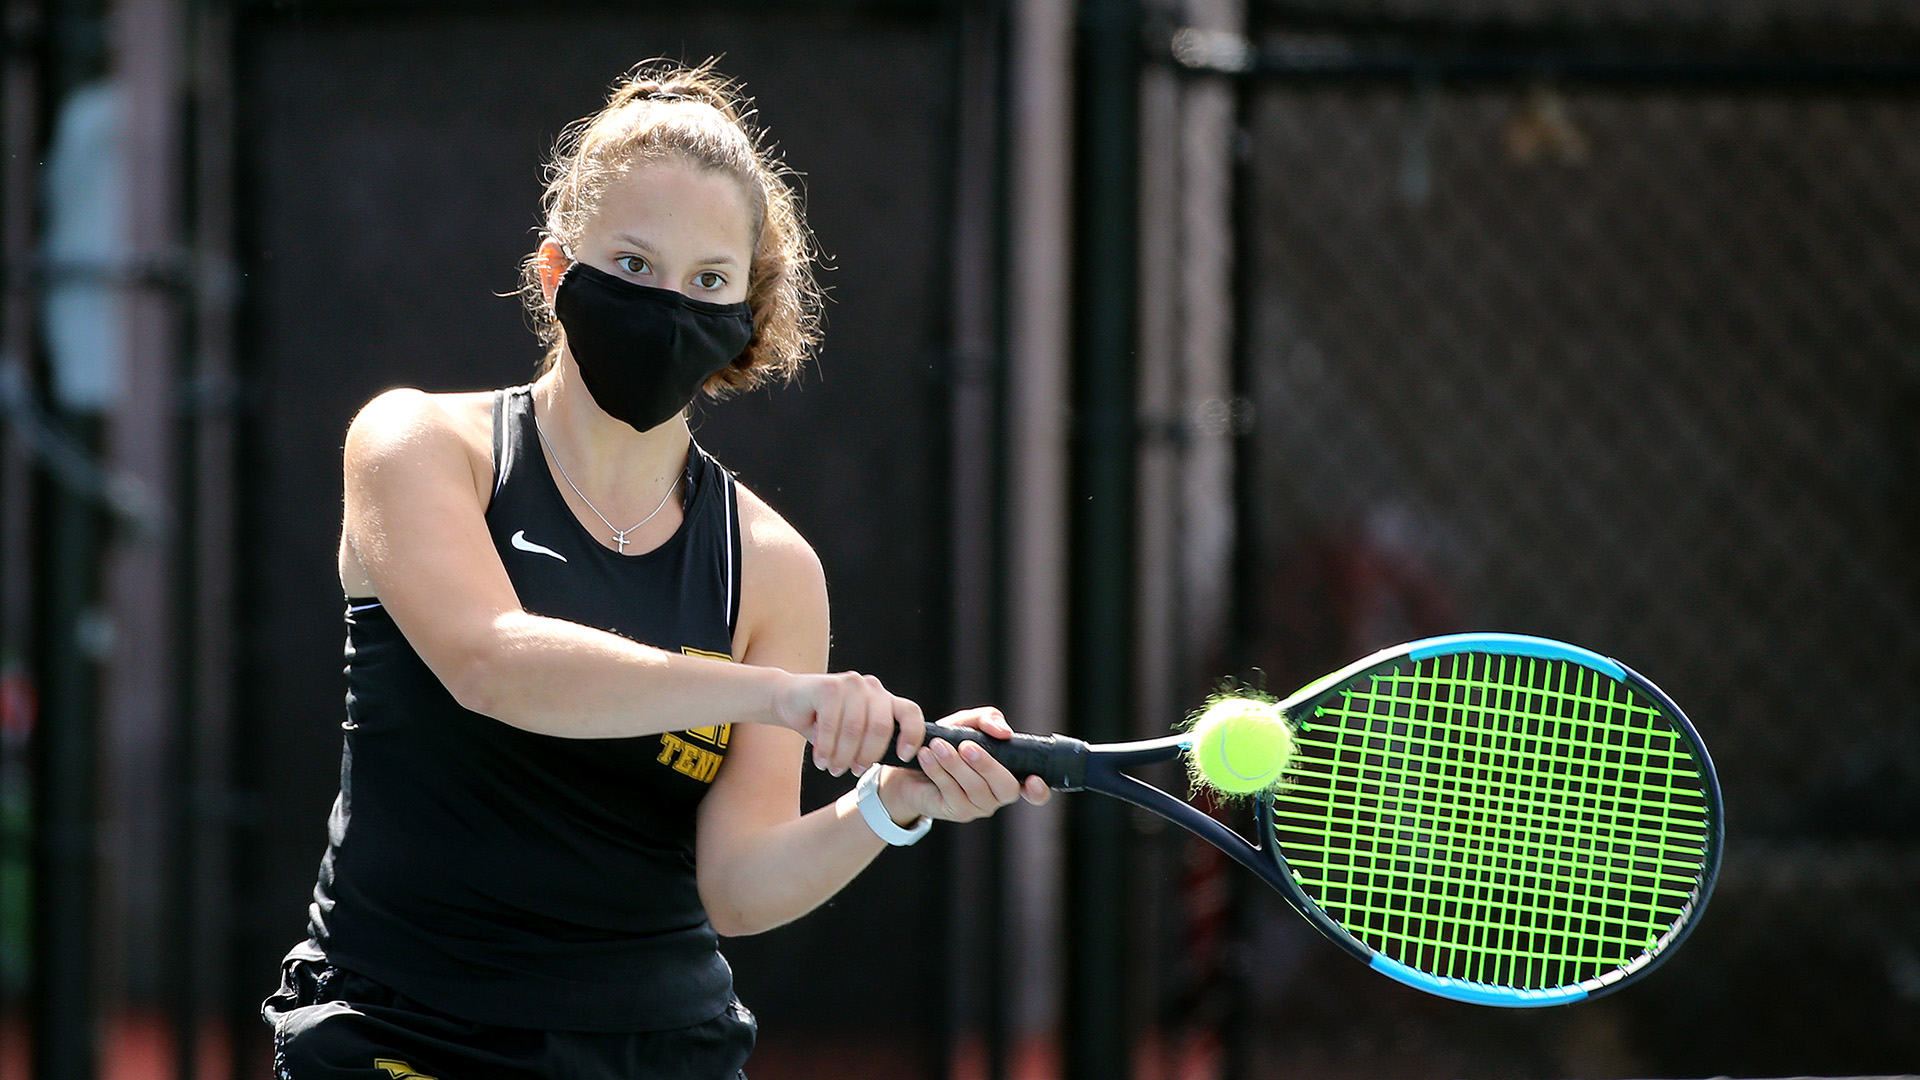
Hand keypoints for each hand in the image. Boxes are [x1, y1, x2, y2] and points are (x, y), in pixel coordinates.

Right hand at [771, 670, 924, 775]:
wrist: (788, 700)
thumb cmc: (824, 722)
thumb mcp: (855, 732)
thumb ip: (874, 740)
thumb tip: (895, 761)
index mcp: (884, 698)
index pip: (910, 713)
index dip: (912, 735)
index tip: (903, 756)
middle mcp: (872, 687)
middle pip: (881, 727)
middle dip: (867, 756)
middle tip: (853, 771)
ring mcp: (851, 684)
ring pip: (855, 729)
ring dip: (843, 756)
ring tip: (833, 769)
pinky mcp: (829, 687)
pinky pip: (832, 725)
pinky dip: (826, 748)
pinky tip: (820, 761)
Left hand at [875, 707, 1051, 823]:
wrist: (913, 762)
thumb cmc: (949, 741)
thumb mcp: (968, 723)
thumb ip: (987, 719)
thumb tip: (1004, 732)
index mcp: (1010, 773)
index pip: (1035, 792)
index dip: (1040, 791)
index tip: (1034, 780)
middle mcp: (998, 794)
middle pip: (1006, 788)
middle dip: (987, 766)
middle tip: (966, 746)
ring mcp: (979, 806)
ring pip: (976, 790)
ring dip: (956, 765)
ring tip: (938, 745)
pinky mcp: (956, 811)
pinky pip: (951, 793)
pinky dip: (938, 771)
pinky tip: (927, 756)